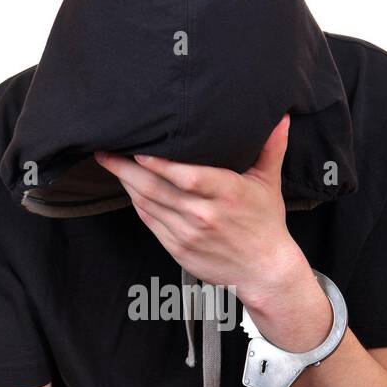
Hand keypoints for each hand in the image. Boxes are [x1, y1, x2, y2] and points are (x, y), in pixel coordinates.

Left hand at [94, 115, 306, 305]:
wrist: (263, 270)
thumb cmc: (265, 223)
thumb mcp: (269, 183)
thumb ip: (271, 148)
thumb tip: (279, 115)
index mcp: (228, 194)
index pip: (189, 177)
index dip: (161, 164)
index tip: (139, 150)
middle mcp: (205, 215)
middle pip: (157, 189)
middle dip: (126, 169)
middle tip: (106, 151)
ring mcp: (188, 234)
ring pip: (148, 204)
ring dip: (126, 184)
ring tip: (110, 163)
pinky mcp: (178, 249)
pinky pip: (150, 221)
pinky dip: (136, 203)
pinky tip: (127, 188)